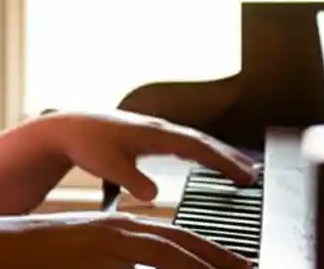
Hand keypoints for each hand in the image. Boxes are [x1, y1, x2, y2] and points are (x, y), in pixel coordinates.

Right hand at [0, 211, 252, 268]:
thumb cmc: (38, 262)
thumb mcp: (86, 261)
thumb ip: (117, 264)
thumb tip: (139, 268)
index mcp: (120, 231)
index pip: (177, 238)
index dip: (211, 252)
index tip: (239, 265)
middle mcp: (120, 231)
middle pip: (183, 242)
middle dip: (222, 258)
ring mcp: (109, 243)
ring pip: (171, 252)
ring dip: (206, 263)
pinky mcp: (97, 256)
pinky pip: (146, 262)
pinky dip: (175, 267)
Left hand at [40, 110, 258, 201]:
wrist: (68, 127)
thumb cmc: (87, 144)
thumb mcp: (108, 167)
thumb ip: (132, 181)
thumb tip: (155, 195)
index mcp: (155, 134)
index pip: (198, 148)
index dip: (223, 162)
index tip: (244, 176)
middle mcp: (160, 128)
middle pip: (203, 142)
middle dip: (230, 157)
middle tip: (254, 175)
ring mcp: (156, 130)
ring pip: (195, 140)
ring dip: (218, 153)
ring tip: (240, 168)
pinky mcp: (149, 135)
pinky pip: (184, 142)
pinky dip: (201, 151)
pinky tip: (206, 159)